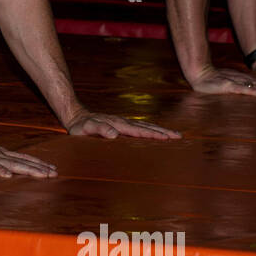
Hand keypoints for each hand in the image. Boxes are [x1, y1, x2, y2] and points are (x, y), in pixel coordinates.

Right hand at [0, 142, 57, 178]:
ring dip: (26, 169)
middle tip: (53, 174)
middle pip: (21, 161)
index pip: (22, 158)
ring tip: (40, 175)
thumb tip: (12, 174)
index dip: (37, 163)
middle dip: (38, 167)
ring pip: (10, 163)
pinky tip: (8, 176)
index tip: (51, 169)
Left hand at [64, 110, 180, 140]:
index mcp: (118, 125)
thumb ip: (99, 129)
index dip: (153, 134)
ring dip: (159, 130)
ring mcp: (123, 123)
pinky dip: (150, 129)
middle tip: (179, 136)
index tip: (167, 138)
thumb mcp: (86, 128)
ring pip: (145, 126)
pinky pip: (140, 127)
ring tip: (173, 134)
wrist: (75, 117)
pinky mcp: (121, 125)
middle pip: (147, 126)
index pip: (139, 130)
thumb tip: (115, 134)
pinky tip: (155, 133)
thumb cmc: (80, 126)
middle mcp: (123, 122)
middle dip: (163, 132)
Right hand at [188, 66, 255, 97]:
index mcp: (244, 80)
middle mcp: (242, 80)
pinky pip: (242, 90)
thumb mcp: (229, 84)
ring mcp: (235, 82)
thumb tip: (252, 93)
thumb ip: (239, 88)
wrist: (198, 73)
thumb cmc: (213, 80)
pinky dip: (252, 92)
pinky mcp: (227, 86)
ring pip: (255, 87)